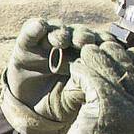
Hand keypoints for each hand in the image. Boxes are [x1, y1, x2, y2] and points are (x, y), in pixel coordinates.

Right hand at [1, 18, 108, 133]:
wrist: (28, 107)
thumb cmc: (57, 101)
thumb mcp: (74, 99)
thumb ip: (86, 88)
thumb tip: (103, 82)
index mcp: (87, 57)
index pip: (100, 43)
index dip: (103, 42)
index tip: (107, 46)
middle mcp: (70, 45)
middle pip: (80, 34)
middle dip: (84, 36)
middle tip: (85, 41)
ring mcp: (47, 42)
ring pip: (58, 30)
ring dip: (62, 33)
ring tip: (62, 40)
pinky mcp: (26, 42)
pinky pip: (30, 30)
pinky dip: (34, 27)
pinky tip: (39, 27)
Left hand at [45, 42, 133, 133]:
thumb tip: (129, 92)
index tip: (128, 54)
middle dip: (117, 58)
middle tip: (102, 47)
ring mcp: (131, 111)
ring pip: (114, 73)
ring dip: (99, 59)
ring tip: (86, 52)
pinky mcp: (107, 108)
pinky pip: (95, 79)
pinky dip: (85, 70)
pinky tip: (76, 69)